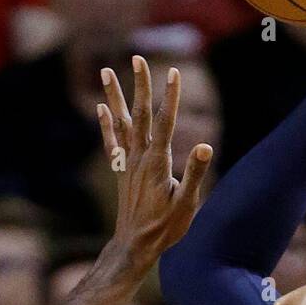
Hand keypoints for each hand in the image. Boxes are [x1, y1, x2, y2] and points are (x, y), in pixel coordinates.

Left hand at [99, 56, 212, 265]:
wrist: (135, 246)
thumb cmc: (164, 228)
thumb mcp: (186, 204)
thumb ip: (194, 174)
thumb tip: (203, 146)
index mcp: (157, 163)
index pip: (165, 123)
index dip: (170, 97)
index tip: (173, 72)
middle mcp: (139, 158)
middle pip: (140, 114)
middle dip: (140, 85)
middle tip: (137, 58)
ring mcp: (128, 163)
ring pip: (121, 122)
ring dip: (115, 96)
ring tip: (106, 71)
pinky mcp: (122, 170)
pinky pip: (112, 141)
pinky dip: (106, 123)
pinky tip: (102, 107)